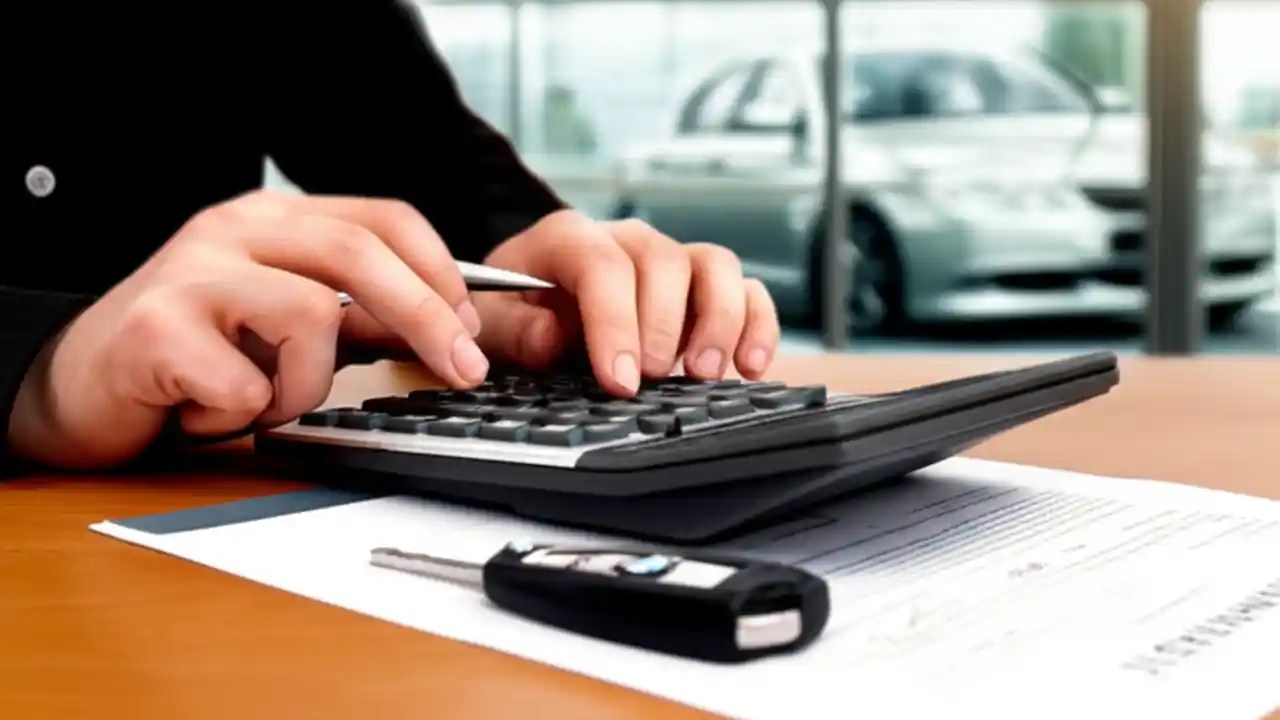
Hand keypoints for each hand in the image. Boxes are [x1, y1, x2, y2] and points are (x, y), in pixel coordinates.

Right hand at [8, 190, 488, 468]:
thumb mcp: (288, 325)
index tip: (472, 330)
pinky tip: (206, 411)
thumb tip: (452, 329)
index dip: (441, 272)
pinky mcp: (158, 326)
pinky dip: (244, 415)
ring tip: (262, 400)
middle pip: (358, 252)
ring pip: (311, 316)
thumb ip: (359, 316)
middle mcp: (236, 229)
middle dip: (425, 315)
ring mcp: (193, 271)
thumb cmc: (197, 355)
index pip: (383, 218)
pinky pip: (247, 384)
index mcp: (277, 221)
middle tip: (464, 370)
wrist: (79, 386)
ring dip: (307, 383)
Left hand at [472, 209, 779, 395]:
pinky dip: (758, 324)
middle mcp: (628, 241)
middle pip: (664, 261)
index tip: (618, 379)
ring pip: (715, 266)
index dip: (614, 322)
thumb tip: (553, 336)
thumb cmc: (514, 315)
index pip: (601, 265)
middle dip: (663, 326)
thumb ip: (514, 329)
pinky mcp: (704, 288)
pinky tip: (752, 366)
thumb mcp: (491, 324)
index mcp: (569, 239)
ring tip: (705, 374)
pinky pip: (747, 290)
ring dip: (720, 320)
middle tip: (652, 380)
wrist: (533, 308)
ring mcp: (672, 261)